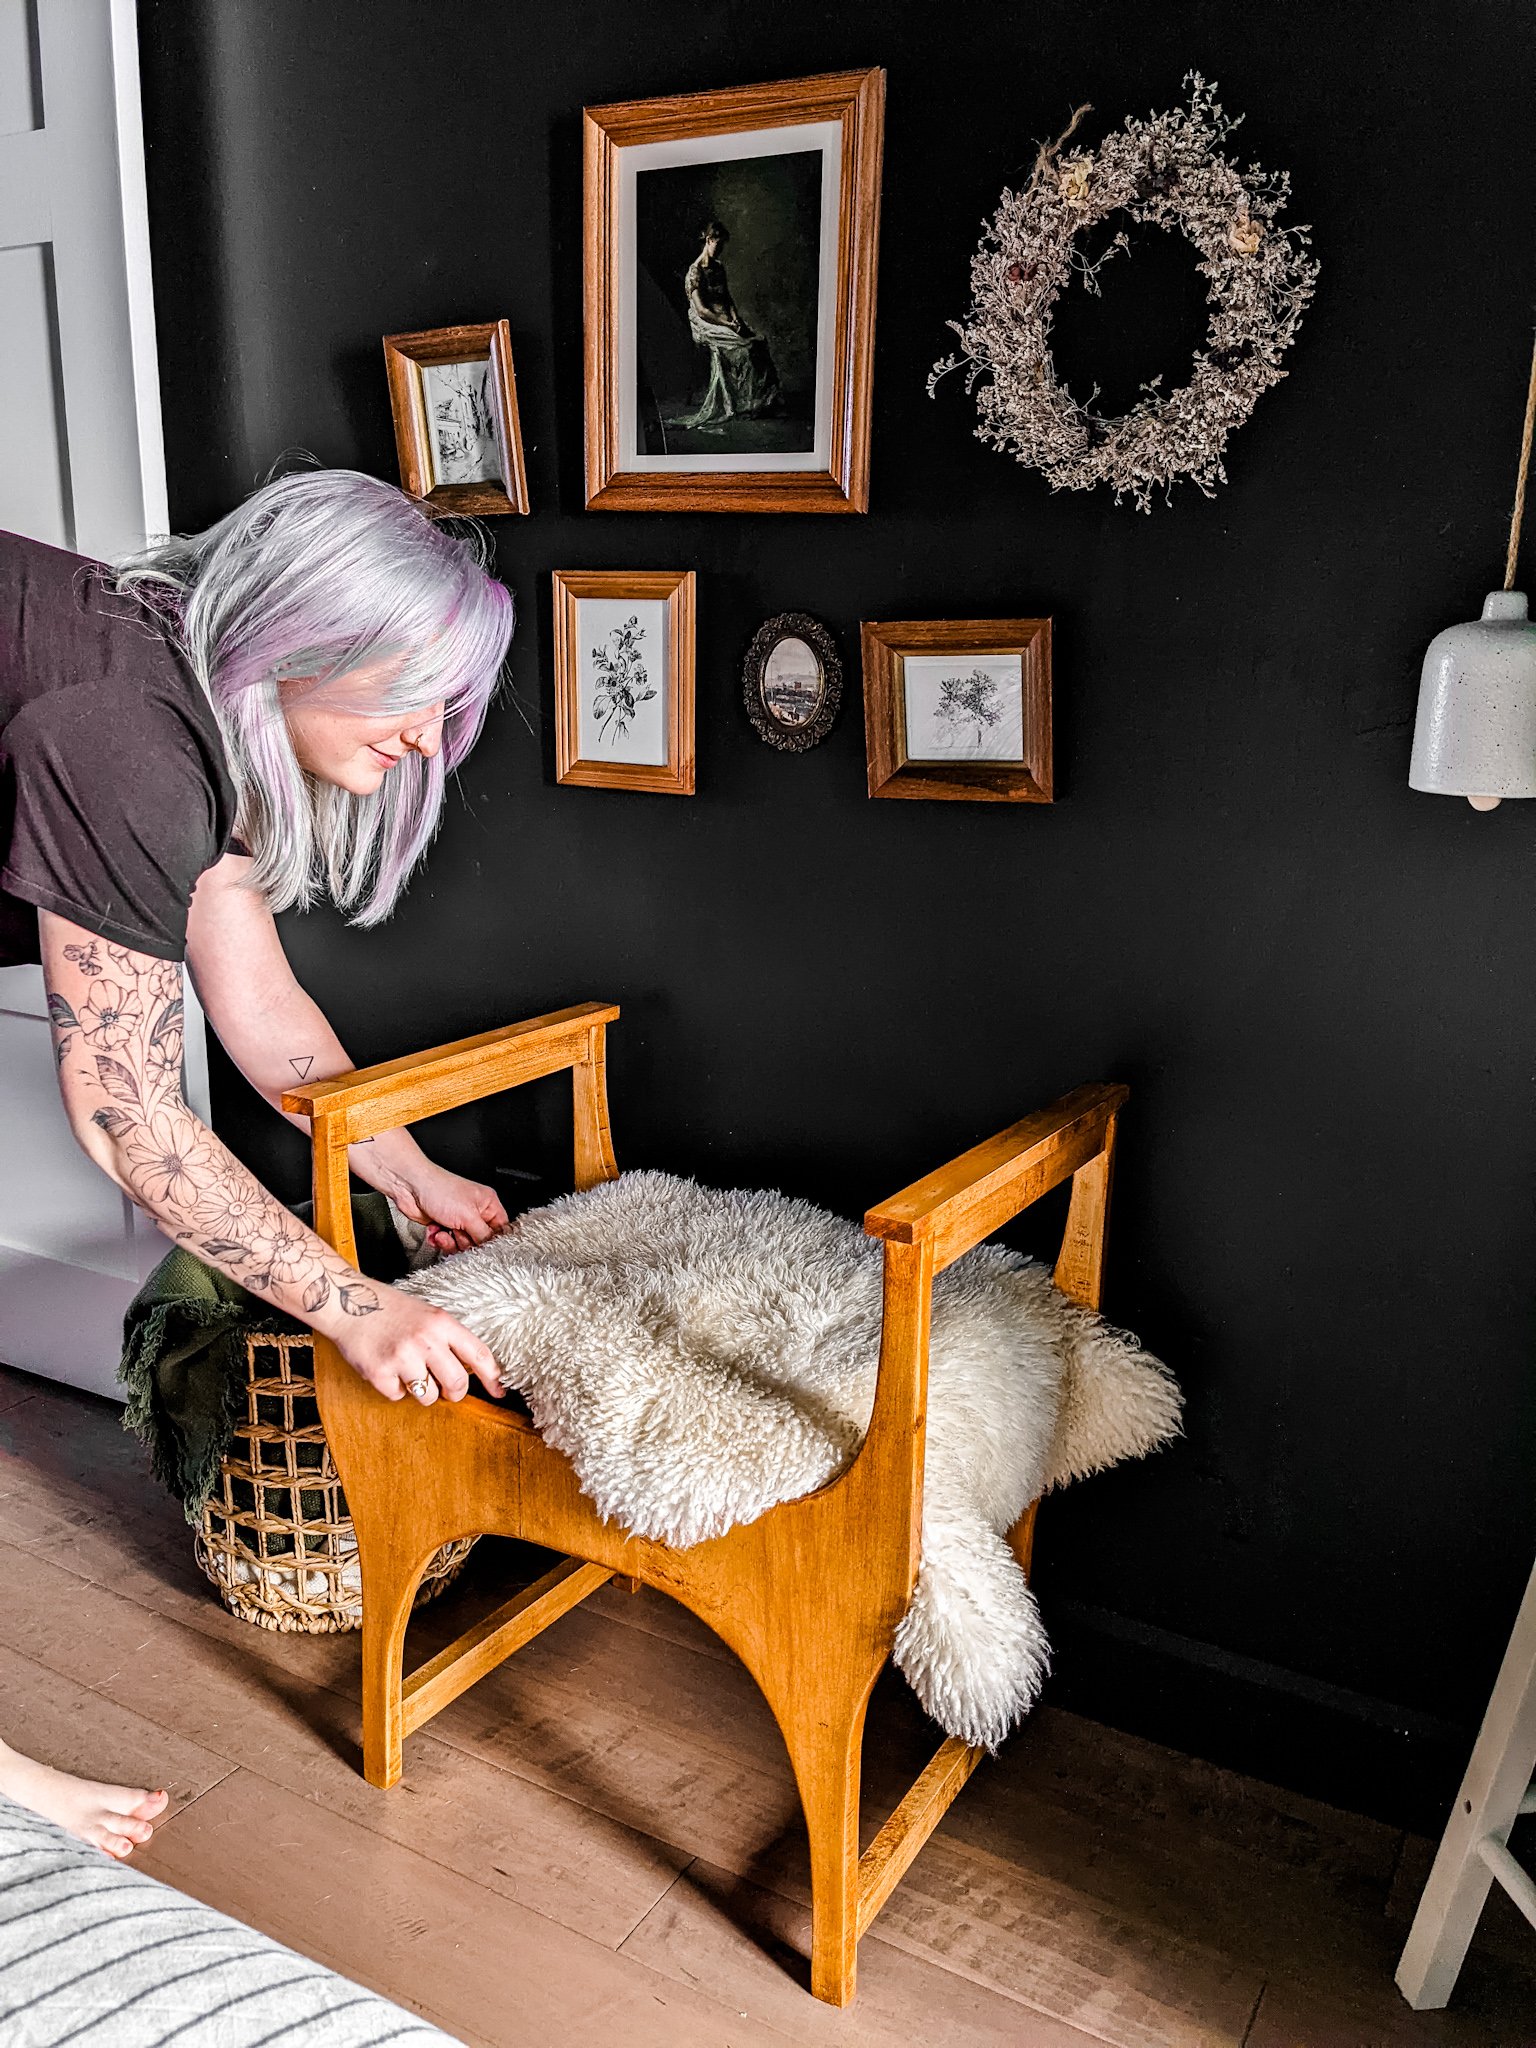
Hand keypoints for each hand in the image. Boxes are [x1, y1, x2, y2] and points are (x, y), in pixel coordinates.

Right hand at [324, 1283, 504, 1404]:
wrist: (347, 1302)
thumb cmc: (391, 1310)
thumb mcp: (428, 1314)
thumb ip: (448, 1338)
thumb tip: (472, 1371)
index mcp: (442, 1323)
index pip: (479, 1354)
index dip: (493, 1377)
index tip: (500, 1392)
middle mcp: (426, 1339)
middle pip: (457, 1384)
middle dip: (455, 1393)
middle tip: (447, 1391)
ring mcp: (402, 1357)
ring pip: (429, 1396)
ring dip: (422, 1392)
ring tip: (410, 1373)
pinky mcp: (379, 1372)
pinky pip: (398, 1396)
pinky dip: (394, 1388)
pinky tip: (387, 1369)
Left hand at [390, 1162, 508, 1253]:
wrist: (411, 1187)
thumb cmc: (440, 1189)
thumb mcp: (468, 1216)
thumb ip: (483, 1235)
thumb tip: (490, 1248)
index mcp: (488, 1203)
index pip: (500, 1229)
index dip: (493, 1241)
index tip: (485, 1248)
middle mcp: (474, 1211)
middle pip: (480, 1240)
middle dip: (466, 1242)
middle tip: (458, 1233)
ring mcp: (458, 1219)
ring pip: (462, 1244)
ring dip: (450, 1242)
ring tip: (443, 1233)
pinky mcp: (443, 1225)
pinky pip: (447, 1242)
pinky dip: (439, 1240)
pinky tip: (434, 1231)